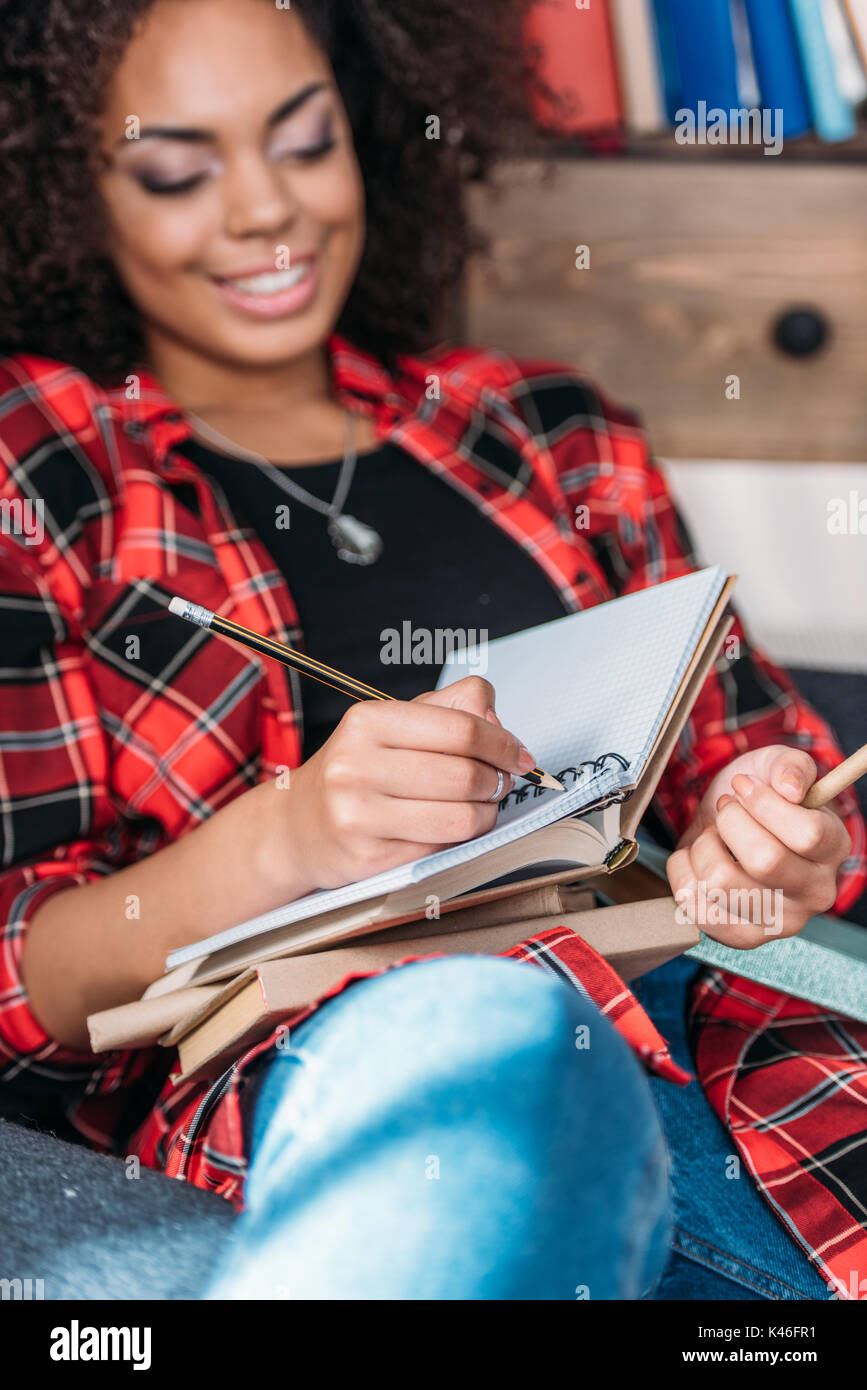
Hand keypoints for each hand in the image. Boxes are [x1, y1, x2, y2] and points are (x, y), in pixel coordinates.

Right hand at [265, 676, 535, 896]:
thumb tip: (497, 718)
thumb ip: (450, 706)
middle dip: (496, 781)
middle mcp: (355, 766)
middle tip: (499, 783)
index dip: (502, 743)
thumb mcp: (394, 724)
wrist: (298, 828)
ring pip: (460, 817)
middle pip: (465, 775)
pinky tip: (451, 829)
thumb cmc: (360, 771)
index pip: (460, 727)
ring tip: (480, 807)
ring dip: (486, 814)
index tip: (519, 756)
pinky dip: (460, 840)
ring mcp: (358, 815)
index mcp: (367, 722)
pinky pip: (442, 850)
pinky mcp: (367, 858)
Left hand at [666, 745, 850, 947]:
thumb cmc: (757, 797)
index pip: (807, 835)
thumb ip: (790, 765)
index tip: (743, 786)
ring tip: (712, 837)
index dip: (764, 804)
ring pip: (721, 884)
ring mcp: (780, 922)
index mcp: (834, 848)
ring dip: (704, 847)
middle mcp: (815, 893)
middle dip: (730, 822)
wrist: (727, 826)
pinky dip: (683, 872)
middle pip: (765, 861)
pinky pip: (695, 906)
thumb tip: (789, 789)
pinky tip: (695, 858)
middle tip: (725, 809)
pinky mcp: (742, 937)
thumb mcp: (776, 765)